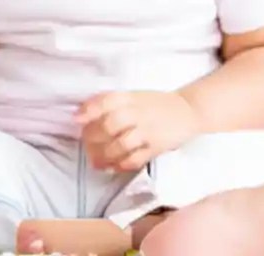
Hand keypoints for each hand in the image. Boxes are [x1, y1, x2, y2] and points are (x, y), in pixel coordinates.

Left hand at [75, 91, 201, 171]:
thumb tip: (80, 113)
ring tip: (95, 162)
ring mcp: (148, 131)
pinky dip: (122, 164)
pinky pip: (137, 158)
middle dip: (93, 138)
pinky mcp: (157, 147)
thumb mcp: (131, 96)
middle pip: (111, 125)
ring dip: (105, 155)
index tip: (76, 120)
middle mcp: (138, 113)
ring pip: (121, 144)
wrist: (187, 110)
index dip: (89, 111)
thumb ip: (108, 102)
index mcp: (129, 98)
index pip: (106, 102)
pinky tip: (112, 167)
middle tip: (86, 145)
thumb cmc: (153, 104)